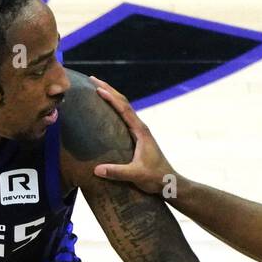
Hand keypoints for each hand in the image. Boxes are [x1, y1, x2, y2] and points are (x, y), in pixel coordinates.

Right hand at [88, 76, 176, 196]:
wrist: (169, 182)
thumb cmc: (155, 178)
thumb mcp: (136, 175)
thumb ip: (117, 172)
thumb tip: (96, 169)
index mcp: (140, 131)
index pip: (124, 109)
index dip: (111, 98)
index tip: (97, 88)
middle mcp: (140, 127)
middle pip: (124, 102)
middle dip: (109, 89)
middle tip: (92, 79)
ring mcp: (140, 131)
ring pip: (124, 107)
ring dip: (112, 95)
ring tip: (97, 88)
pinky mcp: (138, 137)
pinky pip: (124, 117)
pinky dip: (115, 107)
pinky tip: (106, 108)